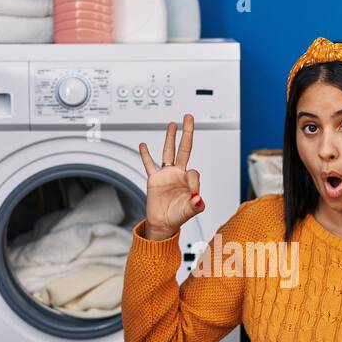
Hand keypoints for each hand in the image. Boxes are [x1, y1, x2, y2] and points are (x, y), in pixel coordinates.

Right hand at [137, 114, 203, 239]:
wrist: (163, 224)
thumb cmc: (178, 217)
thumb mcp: (190, 212)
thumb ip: (196, 205)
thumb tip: (198, 199)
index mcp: (189, 180)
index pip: (194, 171)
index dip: (192, 182)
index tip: (191, 194)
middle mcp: (178, 174)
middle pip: (184, 148)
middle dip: (187, 133)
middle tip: (188, 118)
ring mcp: (166, 175)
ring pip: (168, 151)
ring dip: (170, 137)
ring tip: (172, 124)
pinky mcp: (154, 179)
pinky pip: (149, 164)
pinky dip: (145, 155)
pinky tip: (143, 145)